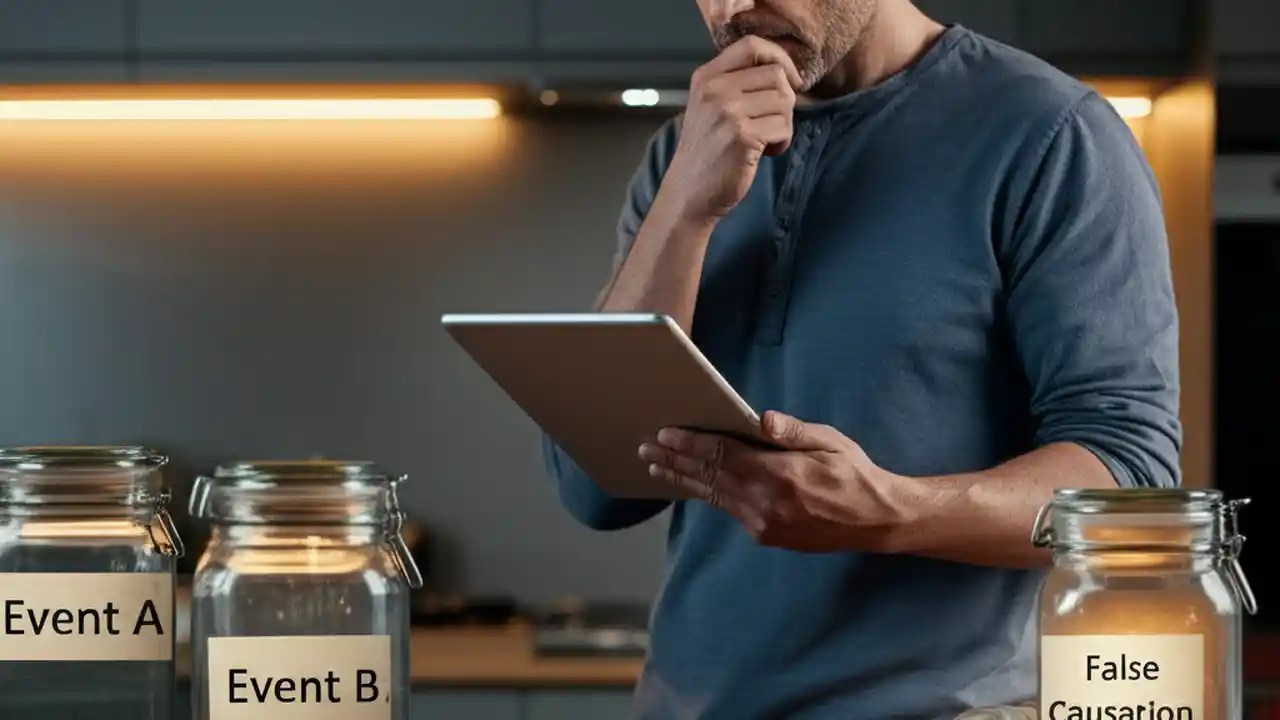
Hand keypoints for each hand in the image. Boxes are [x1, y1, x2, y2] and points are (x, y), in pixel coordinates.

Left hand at [637, 411, 916, 552]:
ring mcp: (762, 524)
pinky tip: (691, 484)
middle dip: (675, 461)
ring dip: (683, 479)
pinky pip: (727, 509)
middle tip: (645, 449)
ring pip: (713, 496)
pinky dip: (705, 493)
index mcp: (780, 476)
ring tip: (656, 467)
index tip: (665, 434)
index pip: (723, 455)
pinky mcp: (765, 535)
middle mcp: (765, 504)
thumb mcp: (830, 442)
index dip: (690, 444)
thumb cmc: (854, 474)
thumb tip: (762, 419)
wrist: (875, 521)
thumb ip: (792, 431)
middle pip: (709, 477)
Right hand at [663, 36, 800, 223]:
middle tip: (771, 124)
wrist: (688, 193)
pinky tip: (764, 154)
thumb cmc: (707, 152)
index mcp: (707, 77)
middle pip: (777, 75)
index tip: (789, 81)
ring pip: (785, 101)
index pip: (753, 45)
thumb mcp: (710, 106)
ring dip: (784, 124)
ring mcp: (727, 112)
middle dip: (785, 101)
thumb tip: (786, 71)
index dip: (780, 58)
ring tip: (765, 141)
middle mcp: (715, 90)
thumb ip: (737, 83)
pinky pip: (783, 128)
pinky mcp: (742, 136)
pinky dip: (781, 143)